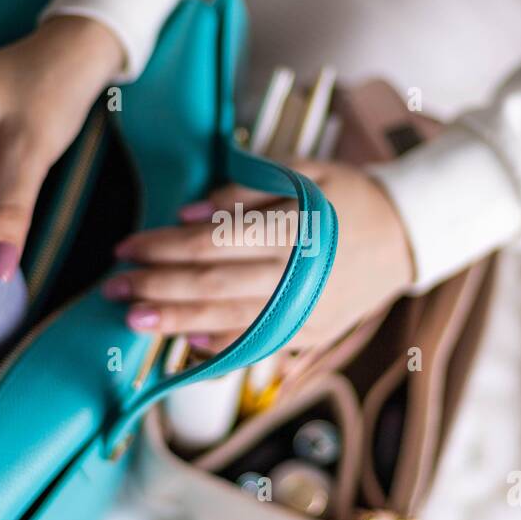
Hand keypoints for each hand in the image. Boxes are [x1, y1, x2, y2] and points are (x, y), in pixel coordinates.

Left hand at [106, 160, 414, 351]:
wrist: (406, 237)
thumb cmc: (348, 197)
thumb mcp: (303, 174)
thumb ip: (244, 190)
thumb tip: (187, 213)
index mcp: (295, 228)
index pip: (213, 242)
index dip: (163, 247)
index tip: (126, 246)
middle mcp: (299, 274)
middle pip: (212, 285)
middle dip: (157, 287)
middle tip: (113, 288)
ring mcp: (306, 310)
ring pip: (228, 320)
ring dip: (175, 321)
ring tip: (133, 319)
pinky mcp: (310, 333)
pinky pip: (257, 344)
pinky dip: (220, 345)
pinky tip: (186, 341)